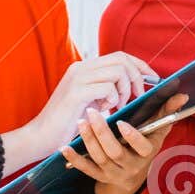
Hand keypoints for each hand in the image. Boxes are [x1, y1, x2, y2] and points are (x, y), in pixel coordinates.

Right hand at [30, 52, 156, 151]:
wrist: (40, 137)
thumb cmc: (67, 124)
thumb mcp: (92, 102)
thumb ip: (107, 90)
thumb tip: (134, 85)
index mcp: (85, 68)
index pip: (120, 56)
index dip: (140, 65)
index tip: (153, 78)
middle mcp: (81, 68)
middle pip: (122, 59)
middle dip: (136, 77)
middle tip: (135, 97)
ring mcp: (77, 78)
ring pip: (117, 71)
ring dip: (124, 90)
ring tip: (116, 106)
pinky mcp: (76, 92)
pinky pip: (107, 87)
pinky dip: (112, 99)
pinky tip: (104, 110)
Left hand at [62, 95, 191, 193]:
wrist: (134, 172)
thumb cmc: (146, 142)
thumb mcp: (158, 129)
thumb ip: (168, 111)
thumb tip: (182, 94)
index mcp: (147, 154)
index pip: (141, 148)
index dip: (132, 137)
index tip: (122, 123)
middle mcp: (131, 167)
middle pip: (115, 153)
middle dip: (102, 133)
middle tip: (92, 113)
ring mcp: (114, 173)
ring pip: (100, 159)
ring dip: (88, 140)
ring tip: (81, 121)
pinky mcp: (100, 176)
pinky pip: (86, 170)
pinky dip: (75, 159)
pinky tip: (65, 147)